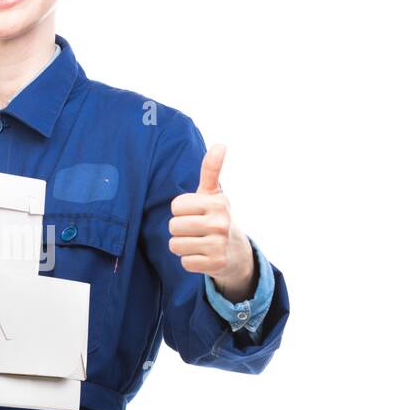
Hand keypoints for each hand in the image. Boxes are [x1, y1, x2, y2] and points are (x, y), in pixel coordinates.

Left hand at [168, 142, 255, 299]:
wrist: (236, 252)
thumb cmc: (217, 218)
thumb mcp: (214, 194)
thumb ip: (211, 170)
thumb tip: (220, 145)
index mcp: (217, 202)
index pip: (176, 206)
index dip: (181, 211)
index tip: (195, 213)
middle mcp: (220, 222)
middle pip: (173, 226)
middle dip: (180, 230)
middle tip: (196, 230)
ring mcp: (219, 244)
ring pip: (176, 245)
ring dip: (183, 246)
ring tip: (198, 243)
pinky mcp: (216, 264)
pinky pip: (184, 262)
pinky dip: (190, 261)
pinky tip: (202, 256)